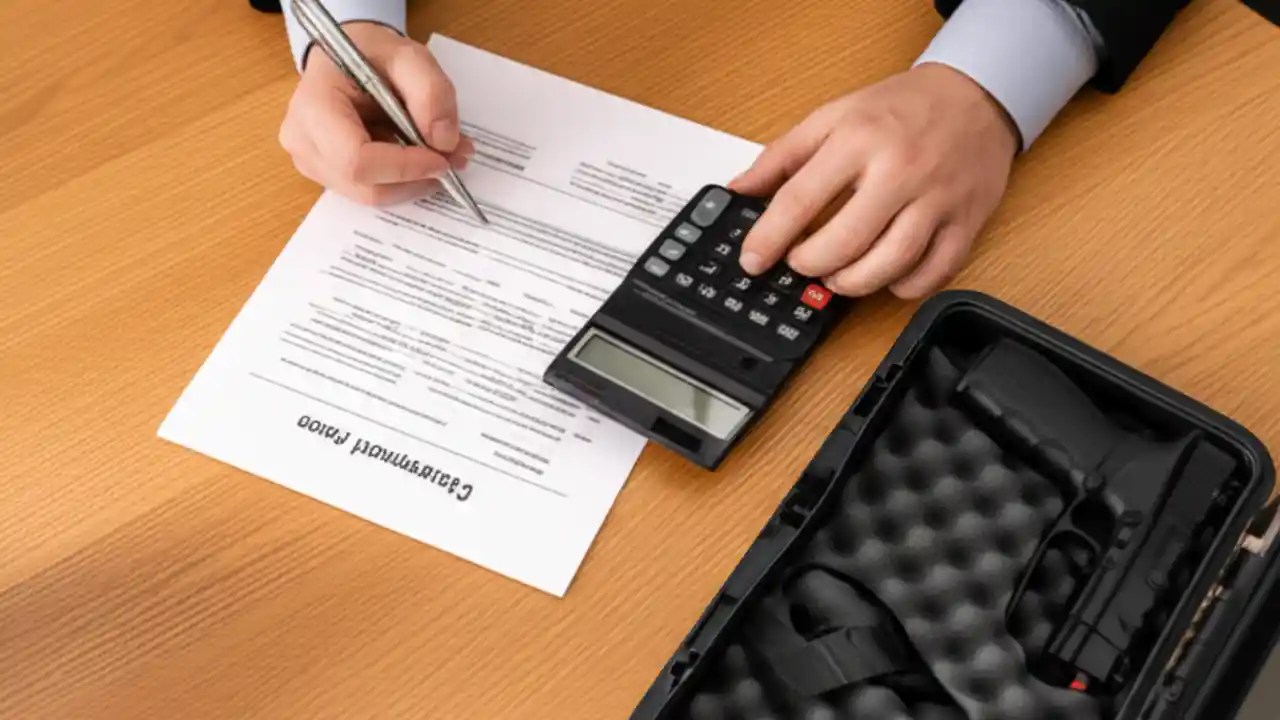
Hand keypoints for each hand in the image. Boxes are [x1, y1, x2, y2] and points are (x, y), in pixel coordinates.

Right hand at [278, 22, 474, 204]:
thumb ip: (431, 92)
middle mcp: (303, 142)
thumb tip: (444, 142)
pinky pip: (371, 190)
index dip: (404, 167)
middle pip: (366, 187)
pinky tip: (420, 157)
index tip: (442, 158)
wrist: (346, 59)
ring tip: (445, 155)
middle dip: (416, 178)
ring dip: (414, 182)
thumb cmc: (370, 54)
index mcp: (314, 107)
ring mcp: (311, 163)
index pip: (356, 160)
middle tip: (456, 157)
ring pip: (372, 195)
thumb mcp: (409, 56)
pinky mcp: (327, 175)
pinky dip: (403, 180)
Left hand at [730, 63, 1017, 298]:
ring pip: (889, 265)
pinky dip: (904, 287)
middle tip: (800, 263)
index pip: (801, 200)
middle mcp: (900, 170)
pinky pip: (933, 274)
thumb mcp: (834, 115)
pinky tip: (885, 277)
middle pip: (844, 243)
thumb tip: (741, 190)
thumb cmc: (901, 107)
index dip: (770, 238)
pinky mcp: (966, 221)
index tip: (753, 260)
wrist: (976, 94)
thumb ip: (783, 155)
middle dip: (810, 264)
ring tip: (836, 276)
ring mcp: (937, 199)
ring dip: (852, 283)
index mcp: (860, 139)